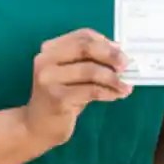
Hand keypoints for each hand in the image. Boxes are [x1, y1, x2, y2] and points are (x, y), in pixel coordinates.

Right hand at [22, 28, 131, 147]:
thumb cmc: (60, 97)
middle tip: (127, 64)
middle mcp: (46, 60)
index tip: (120, 50)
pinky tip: (116, 95)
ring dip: (113, 78)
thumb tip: (118, 50)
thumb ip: (89, 60)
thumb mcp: (71, 74)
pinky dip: (108, 91)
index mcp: (50, 49)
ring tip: (126, 86)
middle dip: (110, 55)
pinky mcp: (58, 98)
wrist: (37, 127)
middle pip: (85, 48)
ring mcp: (49, 79)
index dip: (104, 41)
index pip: (81, 36)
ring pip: (90, 71)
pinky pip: (91, 90)